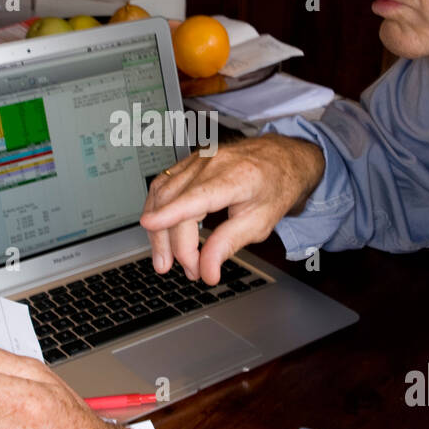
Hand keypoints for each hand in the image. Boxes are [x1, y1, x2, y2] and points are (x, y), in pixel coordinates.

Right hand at [139, 135, 323, 285]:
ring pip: (161, 193)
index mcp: (237, 176)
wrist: (279, 157)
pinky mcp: (188, 162)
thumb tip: (207, 269)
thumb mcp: (261, 221)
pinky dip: (158, 212)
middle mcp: (212, 162)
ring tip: (167, 261)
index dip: (171, 211)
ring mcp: (197, 159)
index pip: (197, 195)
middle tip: (188, 270)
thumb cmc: (274, 186)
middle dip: (173, 242)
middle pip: (174, 200)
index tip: (149, 225)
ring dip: (159, 231)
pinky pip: (162, 186)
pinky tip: (162, 234)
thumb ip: (230, 243)